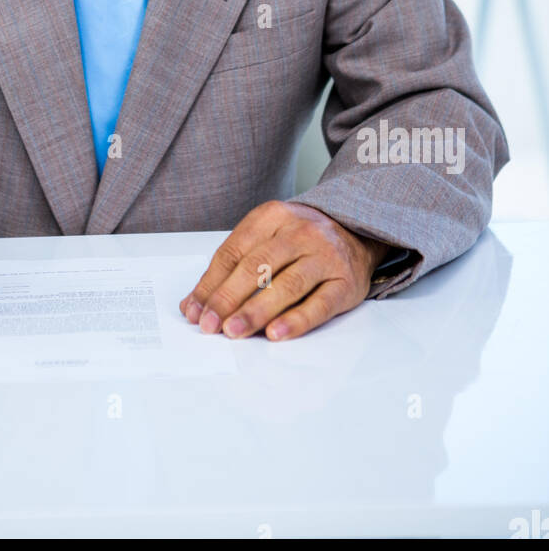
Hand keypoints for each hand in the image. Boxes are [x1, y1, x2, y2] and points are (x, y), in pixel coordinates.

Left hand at [179, 200, 389, 341]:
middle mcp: (299, 232)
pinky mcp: (346, 282)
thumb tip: (194, 305)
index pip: (233, 251)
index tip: (194, 310)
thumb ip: (232, 267)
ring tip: (233, 331)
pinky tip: (275, 334)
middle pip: (257, 266)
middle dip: (227, 297)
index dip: (211, 283)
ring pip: (286, 285)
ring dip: (256, 311)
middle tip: (209, 324)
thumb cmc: (301, 240)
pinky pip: (319, 304)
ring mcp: (325, 255)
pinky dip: (296, 321)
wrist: (357, 230)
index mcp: (273, 216)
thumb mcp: (267, 237)